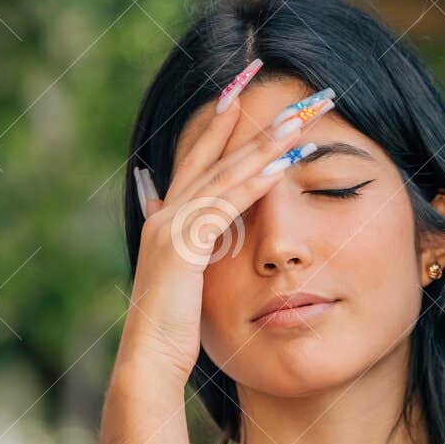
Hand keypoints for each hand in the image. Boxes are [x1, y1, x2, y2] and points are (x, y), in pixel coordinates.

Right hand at [117, 74, 335, 380]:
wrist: (148, 364)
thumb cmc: (173, 331)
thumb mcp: (189, 280)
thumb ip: (196, 250)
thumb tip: (197, 231)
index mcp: (170, 217)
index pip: (199, 156)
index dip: (221, 121)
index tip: (247, 89)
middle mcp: (167, 212)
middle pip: (213, 151)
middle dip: (247, 114)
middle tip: (277, 80)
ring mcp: (173, 227)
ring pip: (224, 172)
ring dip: (261, 142)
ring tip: (296, 116)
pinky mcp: (184, 248)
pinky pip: (225, 206)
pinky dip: (253, 182)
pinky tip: (281, 163)